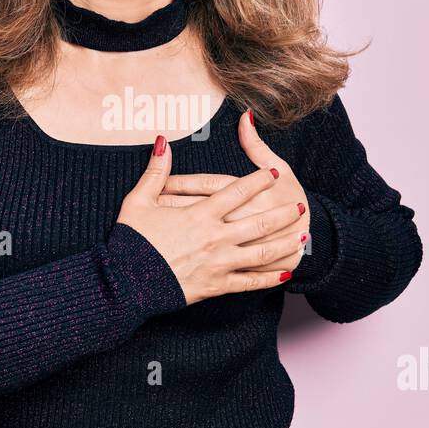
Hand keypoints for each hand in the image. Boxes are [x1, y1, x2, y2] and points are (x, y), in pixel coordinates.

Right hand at [116, 133, 307, 305]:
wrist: (125, 284)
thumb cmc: (130, 242)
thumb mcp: (137, 201)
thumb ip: (155, 171)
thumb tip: (162, 142)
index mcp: (199, 215)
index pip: (236, 192)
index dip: (258, 181)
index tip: (273, 174)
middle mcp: (215, 238)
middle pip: (258, 222)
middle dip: (283, 213)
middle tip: (301, 206)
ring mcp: (219, 263)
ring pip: (261, 252)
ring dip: (285, 244)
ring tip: (303, 237)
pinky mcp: (216, 285)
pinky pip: (250, 282)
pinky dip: (270, 278)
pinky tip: (285, 273)